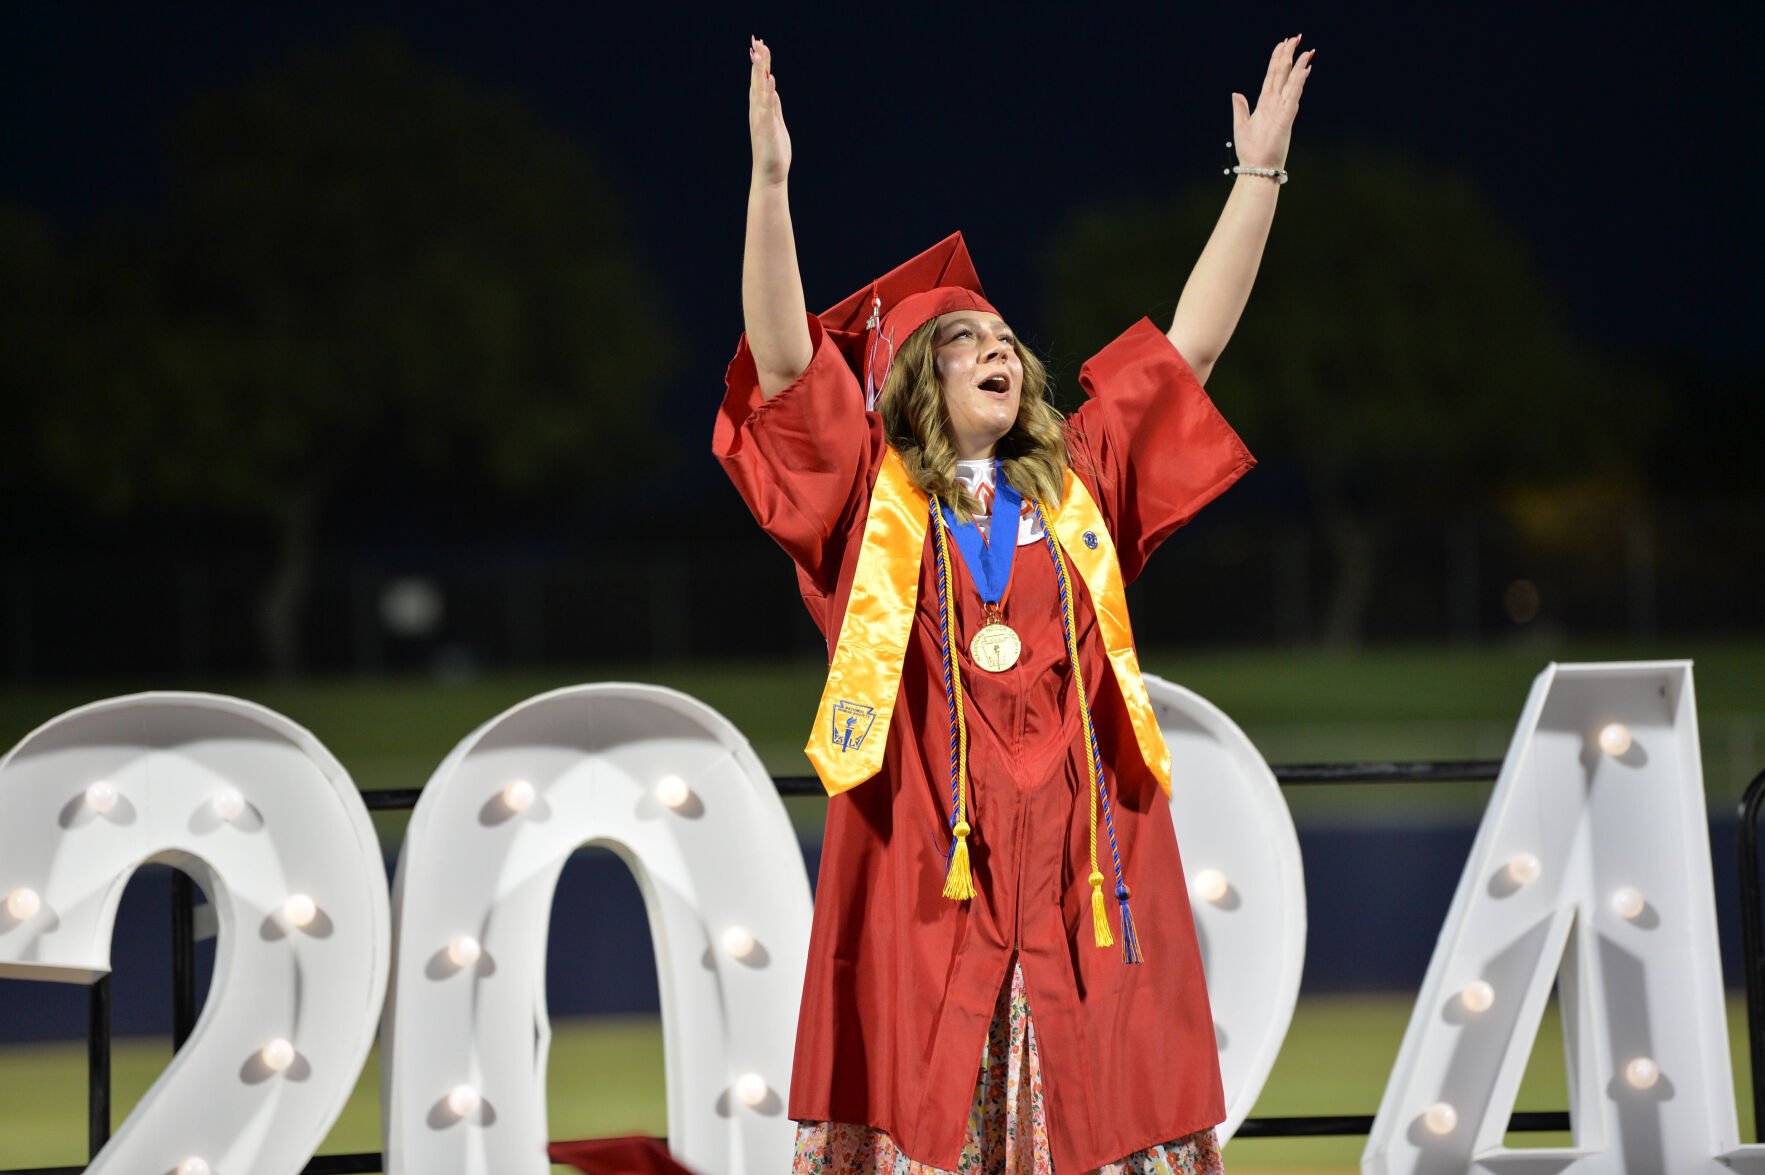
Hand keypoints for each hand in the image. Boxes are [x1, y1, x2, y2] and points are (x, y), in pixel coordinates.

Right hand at [748, 36, 790, 186]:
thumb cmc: (774, 151)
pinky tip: (770, 80)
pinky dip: (769, 93)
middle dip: (757, 60)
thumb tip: (772, 90)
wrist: (770, 174)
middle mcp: (758, 111)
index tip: (758, 46)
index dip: (759, 64)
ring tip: (760, 53)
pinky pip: (768, 106)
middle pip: (757, 80)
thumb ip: (773, 106)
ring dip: (760, 71)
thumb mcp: (776, 123)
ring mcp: (761, 118)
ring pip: (760, 89)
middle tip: (756, 40)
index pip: (759, 81)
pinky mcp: (767, 127)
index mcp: (761, 109)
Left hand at [1232, 36, 1313, 170]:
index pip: (1272, 76)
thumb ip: (1240, 108)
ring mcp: (1282, 109)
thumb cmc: (1250, 151)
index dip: (1277, 59)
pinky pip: (1294, 95)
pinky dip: (1299, 82)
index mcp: (1265, 104)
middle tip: (1296, 37)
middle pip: (1282, 73)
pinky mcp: (1286, 117)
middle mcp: (1275, 104)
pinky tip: (1304, 69)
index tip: (1283, 44)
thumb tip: (1236, 92)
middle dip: (1289, 54)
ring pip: (1291, 82)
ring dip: (1298, 65)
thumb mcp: (1241, 126)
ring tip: (1306, 49)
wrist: (1257, 168)